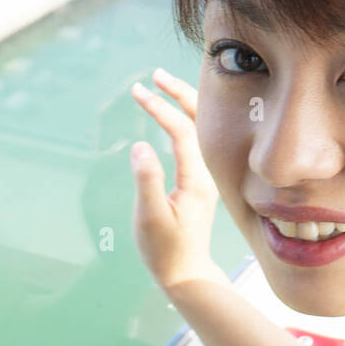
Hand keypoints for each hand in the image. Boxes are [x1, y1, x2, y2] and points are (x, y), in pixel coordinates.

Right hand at [130, 67, 222, 291]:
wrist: (187, 272)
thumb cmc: (165, 250)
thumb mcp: (150, 219)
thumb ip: (146, 182)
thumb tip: (140, 146)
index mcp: (196, 179)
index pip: (182, 131)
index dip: (160, 108)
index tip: (138, 92)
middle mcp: (206, 172)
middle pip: (198, 121)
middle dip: (178, 93)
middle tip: (155, 73)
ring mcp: (205, 175)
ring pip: (199, 128)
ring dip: (182, 103)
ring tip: (161, 84)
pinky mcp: (200, 180)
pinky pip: (196, 139)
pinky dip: (184, 119)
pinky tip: (172, 114)